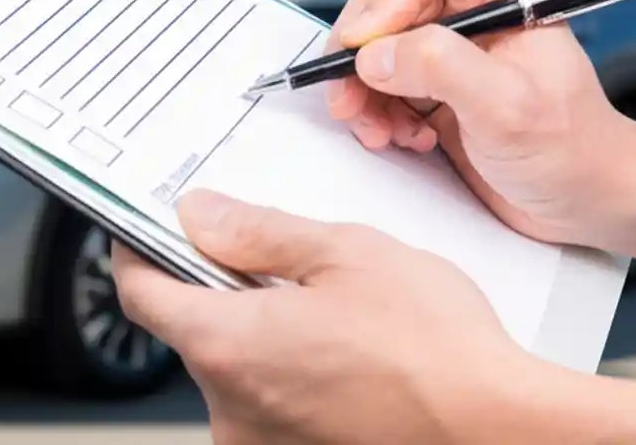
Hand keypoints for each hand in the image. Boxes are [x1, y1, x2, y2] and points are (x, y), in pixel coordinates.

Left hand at [114, 191, 555, 444]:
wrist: (500, 431)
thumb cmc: (437, 351)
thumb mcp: (346, 254)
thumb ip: (257, 231)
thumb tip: (201, 214)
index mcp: (230, 344)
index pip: (140, 292)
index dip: (135, 251)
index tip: (144, 228)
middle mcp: (230, 407)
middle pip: (190, 329)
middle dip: (217, 288)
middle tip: (268, 258)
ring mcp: (259, 444)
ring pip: (233, 368)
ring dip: (258, 332)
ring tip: (325, 311)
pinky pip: (266, 404)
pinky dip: (285, 372)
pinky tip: (339, 354)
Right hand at [327, 0, 634, 245]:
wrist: (581, 198)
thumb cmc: (568, 149)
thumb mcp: (506, 107)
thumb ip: (440, 68)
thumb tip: (372, 55)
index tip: (368, 49)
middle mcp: (470, 2)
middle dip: (360, 50)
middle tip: (351, 100)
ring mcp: (446, 42)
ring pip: (370, 39)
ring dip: (361, 87)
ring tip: (382, 131)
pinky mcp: (429, 80)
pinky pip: (375, 77)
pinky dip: (373, 109)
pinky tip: (401, 137)